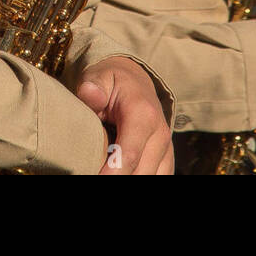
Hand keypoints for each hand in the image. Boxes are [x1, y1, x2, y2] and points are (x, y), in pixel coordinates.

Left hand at [74, 56, 172, 174]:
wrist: (136, 81)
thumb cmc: (112, 82)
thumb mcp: (99, 77)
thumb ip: (93, 86)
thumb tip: (89, 93)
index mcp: (143, 114)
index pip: (129, 156)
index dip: (111, 175)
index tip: (91, 177)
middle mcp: (160, 134)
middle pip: (139, 174)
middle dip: (115, 179)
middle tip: (89, 172)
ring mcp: (166, 149)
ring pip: (151, 179)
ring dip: (127, 178)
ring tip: (105, 171)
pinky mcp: (166, 160)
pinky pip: (158, 178)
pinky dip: (139, 177)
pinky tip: (118, 172)